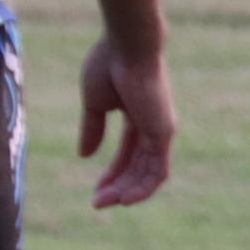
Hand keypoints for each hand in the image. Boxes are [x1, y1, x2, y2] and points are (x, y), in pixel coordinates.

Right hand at [77, 36, 176, 209]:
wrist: (126, 46)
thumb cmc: (109, 64)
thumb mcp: (95, 104)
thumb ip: (92, 129)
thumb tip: (84, 156)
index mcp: (137, 116)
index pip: (127, 154)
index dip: (112, 173)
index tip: (96, 190)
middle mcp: (153, 126)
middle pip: (138, 167)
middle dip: (118, 187)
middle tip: (97, 203)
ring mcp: (161, 130)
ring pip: (148, 173)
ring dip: (128, 191)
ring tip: (106, 203)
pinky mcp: (164, 133)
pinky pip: (158, 170)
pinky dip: (145, 187)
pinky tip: (126, 199)